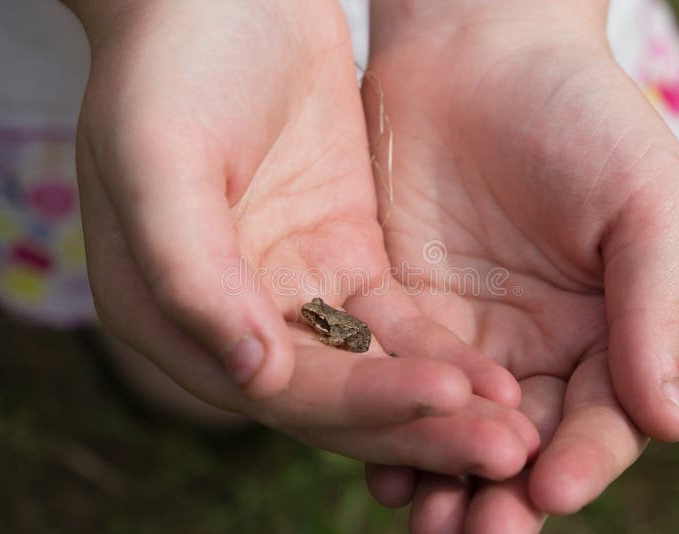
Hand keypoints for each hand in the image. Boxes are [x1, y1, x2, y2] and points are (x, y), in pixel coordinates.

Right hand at [67, 0, 537, 474]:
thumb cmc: (170, 64)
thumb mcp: (158, 157)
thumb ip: (190, 270)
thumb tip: (251, 375)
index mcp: (167, 318)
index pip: (274, 390)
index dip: (360, 404)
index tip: (446, 398)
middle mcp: (232, 322)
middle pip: (333, 400)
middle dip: (420, 428)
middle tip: (508, 450)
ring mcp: (292, 294)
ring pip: (373, 372)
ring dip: (443, 405)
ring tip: (519, 427)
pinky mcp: (343, 261)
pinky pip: (398, 326)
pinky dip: (444, 354)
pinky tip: (501, 377)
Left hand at [362, 0, 678, 528]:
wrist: (481, 48)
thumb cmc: (579, 112)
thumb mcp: (640, 202)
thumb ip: (652, 310)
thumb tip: (667, 423)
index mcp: (600, 331)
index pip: (594, 418)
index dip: (578, 458)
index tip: (552, 490)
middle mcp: (528, 346)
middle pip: (518, 441)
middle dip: (500, 492)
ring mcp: (459, 332)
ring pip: (450, 425)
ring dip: (436, 475)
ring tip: (423, 520)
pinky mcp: (394, 307)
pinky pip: (390, 377)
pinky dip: (384, 421)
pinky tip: (374, 462)